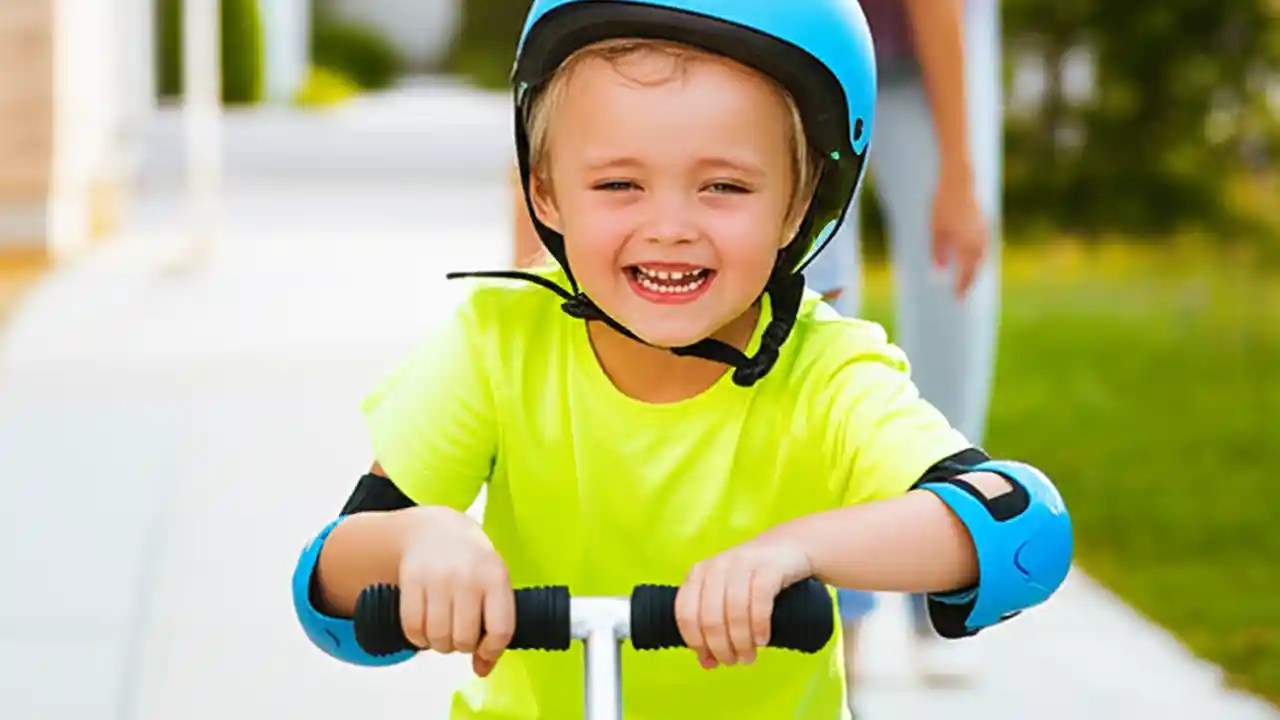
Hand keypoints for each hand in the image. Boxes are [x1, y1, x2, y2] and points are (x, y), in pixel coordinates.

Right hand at [397, 506, 514, 677]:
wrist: (435, 530)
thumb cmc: (471, 564)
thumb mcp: (493, 583)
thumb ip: (495, 625)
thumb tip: (482, 670)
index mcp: (496, 576)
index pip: (501, 629)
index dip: (492, 650)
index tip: (484, 651)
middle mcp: (468, 576)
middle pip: (465, 639)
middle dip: (461, 646)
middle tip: (459, 634)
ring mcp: (438, 577)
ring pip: (438, 637)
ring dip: (439, 644)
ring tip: (442, 630)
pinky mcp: (411, 580)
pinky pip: (413, 627)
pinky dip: (418, 638)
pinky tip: (425, 628)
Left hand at [674, 533, 813, 668]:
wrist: (789, 548)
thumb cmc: (752, 579)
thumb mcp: (726, 597)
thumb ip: (713, 626)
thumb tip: (707, 664)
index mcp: (698, 574)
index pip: (685, 614)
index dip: (695, 643)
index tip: (710, 660)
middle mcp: (716, 567)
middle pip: (710, 618)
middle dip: (721, 649)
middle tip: (733, 662)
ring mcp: (742, 564)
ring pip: (734, 613)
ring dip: (741, 643)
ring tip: (748, 656)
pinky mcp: (768, 567)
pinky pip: (759, 602)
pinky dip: (759, 626)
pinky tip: (762, 639)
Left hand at [931, 167, 988, 298]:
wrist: (960, 179)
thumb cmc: (943, 204)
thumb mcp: (936, 230)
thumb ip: (938, 252)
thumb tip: (939, 273)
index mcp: (968, 244)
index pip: (967, 272)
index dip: (963, 286)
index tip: (958, 298)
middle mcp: (979, 239)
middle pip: (977, 266)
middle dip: (970, 280)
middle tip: (963, 293)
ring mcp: (983, 230)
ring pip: (982, 255)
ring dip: (976, 268)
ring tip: (969, 278)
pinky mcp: (983, 221)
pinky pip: (983, 244)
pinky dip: (979, 255)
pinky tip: (974, 256)